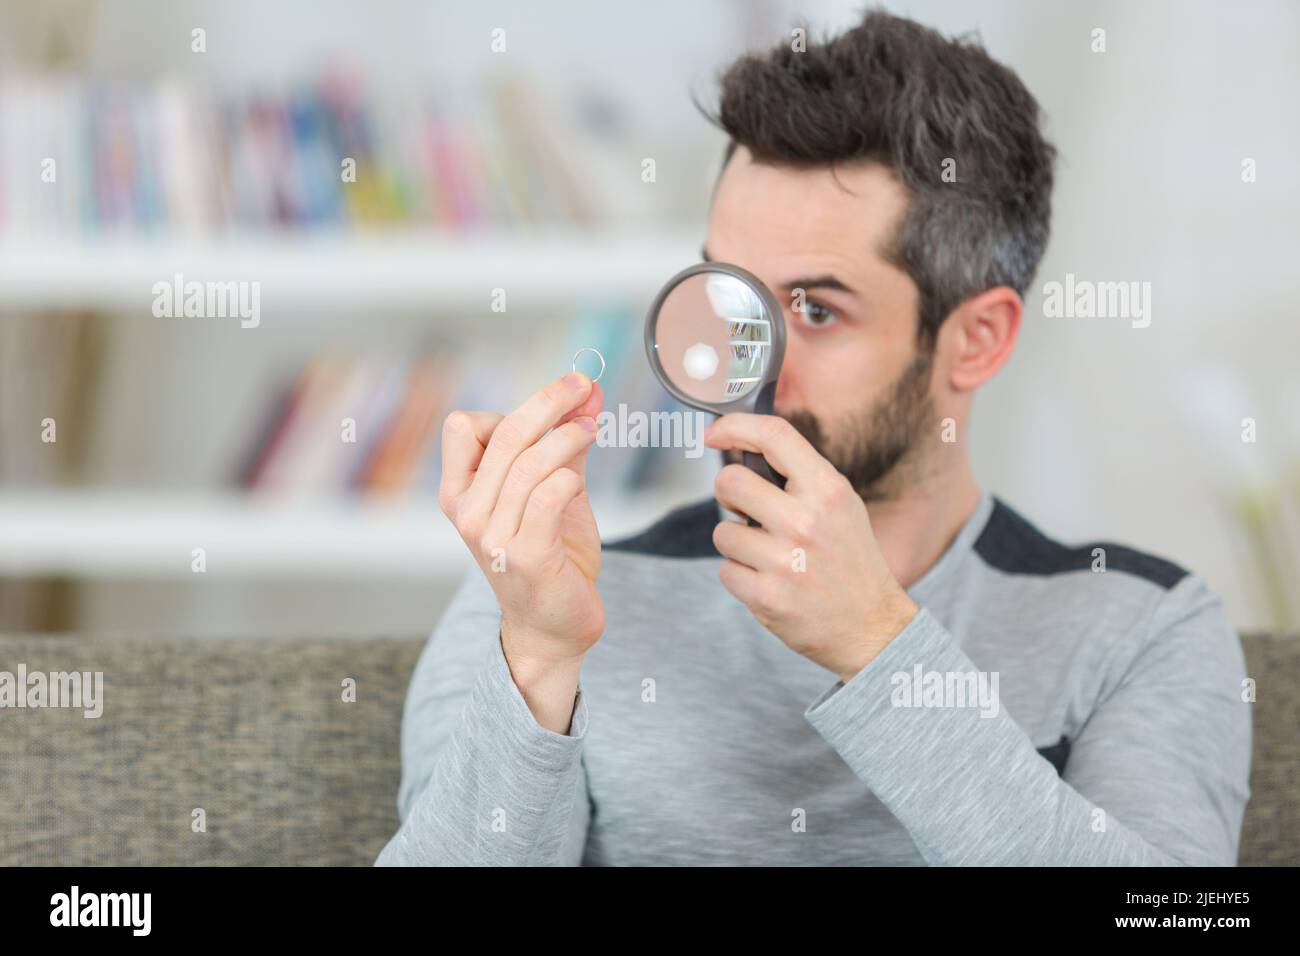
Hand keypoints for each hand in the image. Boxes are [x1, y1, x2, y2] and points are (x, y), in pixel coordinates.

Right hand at [439, 372, 604, 728]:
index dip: (508, 408)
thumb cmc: (550, 556)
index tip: (557, 398)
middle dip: (549, 400)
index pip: (463, 427)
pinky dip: (568, 477)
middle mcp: (468, 513)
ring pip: (530, 462)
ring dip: (568, 437)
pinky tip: (578, 480)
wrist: (554, 626)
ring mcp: (492, 537)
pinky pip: (547, 496)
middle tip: (583, 385)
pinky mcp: (525, 556)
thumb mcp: (553, 492)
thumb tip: (587, 393)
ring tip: (591, 429)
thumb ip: (565, 444)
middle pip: (504, 433)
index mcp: (460, 493)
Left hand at [702, 414, 917, 681]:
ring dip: (737, 543)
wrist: (873, 628)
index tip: (714, 435)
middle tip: (745, 510)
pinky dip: (740, 575)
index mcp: (827, 491)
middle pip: (729, 481)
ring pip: (722, 532)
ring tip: (768, 555)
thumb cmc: (851, 561)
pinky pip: (725, 570)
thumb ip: (800, 478)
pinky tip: (769, 581)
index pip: (774, 435)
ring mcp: (784, 561)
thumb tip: (743, 450)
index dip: (734, 427)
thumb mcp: (842, 506)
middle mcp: (805, 522)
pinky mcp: (766, 597)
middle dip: (729, 494)